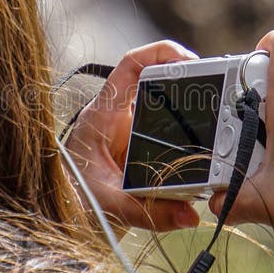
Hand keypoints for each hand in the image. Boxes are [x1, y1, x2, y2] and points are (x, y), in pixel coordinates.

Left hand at [65, 41, 201, 232]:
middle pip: (153, 81)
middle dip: (184, 80)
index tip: (189, 61)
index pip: (131, 66)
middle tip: (213, 89)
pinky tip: (202, 141)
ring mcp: (126, 131)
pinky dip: (183, 130)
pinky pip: (163, 128)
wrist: (58, 219)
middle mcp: (115, 118)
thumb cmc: (72, 204)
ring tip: (214, 110)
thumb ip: (150, 210)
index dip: (160, 53)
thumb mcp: (111, 206)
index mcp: (102, 116)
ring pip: (160, 104)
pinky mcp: (135, 148)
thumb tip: (189, 214)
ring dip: (185, 105)